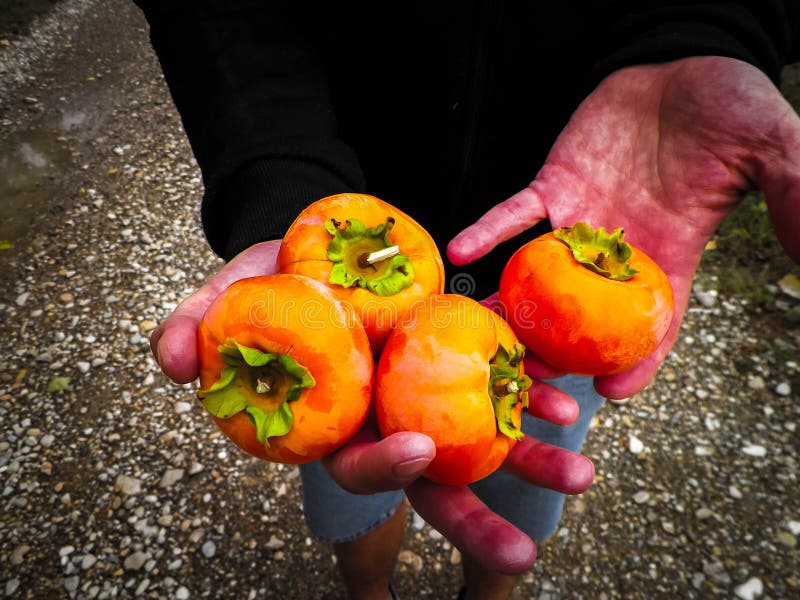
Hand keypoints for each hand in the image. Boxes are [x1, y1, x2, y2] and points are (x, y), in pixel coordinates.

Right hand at [151, 241, 593, 573]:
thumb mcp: (223, 296)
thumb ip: (194, 327)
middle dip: (476, 514)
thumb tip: (168, 362)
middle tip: (525, 549)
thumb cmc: (265, 279)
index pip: (357, 460)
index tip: (419, 451)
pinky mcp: (453, 350)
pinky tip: (569, 391)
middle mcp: (384, 416)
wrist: (316, 245)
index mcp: (333, 420)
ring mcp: (424, 388)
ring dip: (529, 455)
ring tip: (581, 469)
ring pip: (479, 436)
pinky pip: (500, 374)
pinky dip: (534, 384)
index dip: (384, 467)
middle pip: (432, 478)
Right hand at [325, 349, 592, 574]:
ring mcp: (456, 376)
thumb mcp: (336, 447)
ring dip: (541, 401)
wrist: (318, 336)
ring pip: (508, 391)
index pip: (454, 505)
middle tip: (582, 477)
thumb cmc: (318, 404)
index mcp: (422, 462)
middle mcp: (448, 423)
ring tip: (568, 412)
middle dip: (540, 465)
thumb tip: (422, 454)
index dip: (485, 532)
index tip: (524, 555)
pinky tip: (548, 356)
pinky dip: (524, 343)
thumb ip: (374, 465)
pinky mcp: (459, 329)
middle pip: (498, 448)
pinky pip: (498, 335)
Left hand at [448, 56, 799, 398]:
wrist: (682, 63)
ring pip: (539, 275)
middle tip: (527, 379)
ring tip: (483, 332)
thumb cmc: (732, 107)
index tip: (611, 393)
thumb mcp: (773, 150)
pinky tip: (460, 251)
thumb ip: (792, 196)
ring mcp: (580, 220)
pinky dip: (487, 231)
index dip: (636, 362)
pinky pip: (513, 213)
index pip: (654, 323)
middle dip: (555, 350)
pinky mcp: (553, 184)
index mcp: (670, 256)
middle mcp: (618, 252)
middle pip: (583, 315)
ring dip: (512, 304)